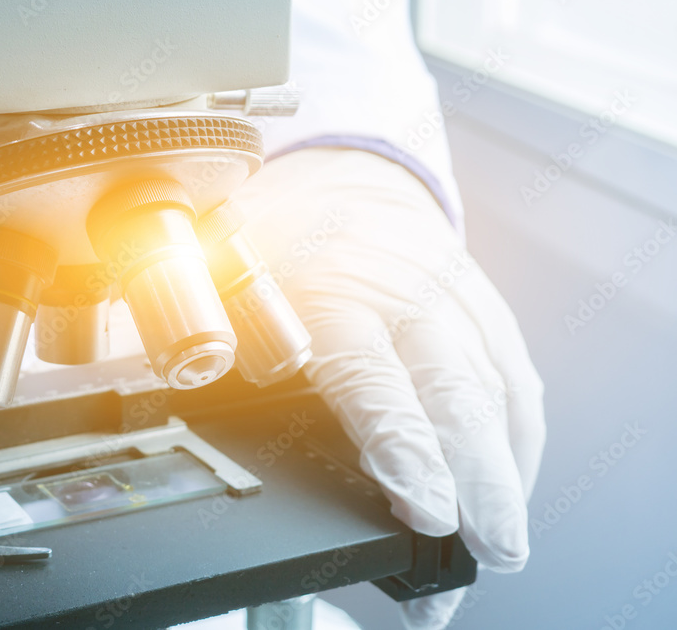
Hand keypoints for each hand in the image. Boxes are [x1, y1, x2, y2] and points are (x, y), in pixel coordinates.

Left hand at [237, 148, 544, 628]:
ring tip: (506, 530)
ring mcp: (446, 286)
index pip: (373, 378)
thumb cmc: (271, 233)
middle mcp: (398, 286)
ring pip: (492, 381)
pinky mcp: (476, 291)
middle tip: (493, 547)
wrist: (330, 171)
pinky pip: (510, 361)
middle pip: (452, 389)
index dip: (405, 448)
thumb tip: (201, 396)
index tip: (428, 510)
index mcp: (326, 285)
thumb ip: (216, 340)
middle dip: (479, 478)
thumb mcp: (220, 279)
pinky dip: (518, 422)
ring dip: (505, 462)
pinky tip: (514, 467)